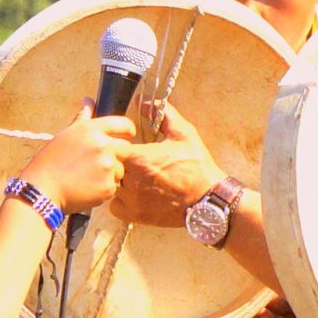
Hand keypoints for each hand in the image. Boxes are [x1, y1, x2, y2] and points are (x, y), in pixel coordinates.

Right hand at [19, 104, 132, 212]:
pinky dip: (103, 188)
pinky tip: (86, 187)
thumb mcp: (65, 134)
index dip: (127, 132)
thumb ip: (82, 118)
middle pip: (127, 148)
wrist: (41, 190)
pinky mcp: (107, 186)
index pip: (124, 125)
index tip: (124, 137)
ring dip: (110, 173)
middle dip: (117, 155)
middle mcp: (103, 145)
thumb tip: (89, 100)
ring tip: (87, 176)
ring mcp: (107, 167)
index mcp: (92, 129)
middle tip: (97, 162)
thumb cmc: (50, 161)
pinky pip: (113, 186)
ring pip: (120, 169)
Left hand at [110, 101, 221, 227]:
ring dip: (119, 181)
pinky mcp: (134, 215)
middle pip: (110, 167)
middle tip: (132, 162)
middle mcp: (130, 180)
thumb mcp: (184, 133)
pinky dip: (121, 200)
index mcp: (139, 157)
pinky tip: (135, 194)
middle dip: (118, 163)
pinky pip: (115, 206)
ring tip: (136, 178)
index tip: (127, 145)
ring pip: (111, 186)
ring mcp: (131, 200)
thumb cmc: (197, 165)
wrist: (208, 199)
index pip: (112, 147)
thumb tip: (146, 102)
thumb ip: (164, 114)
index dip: (117, 145)